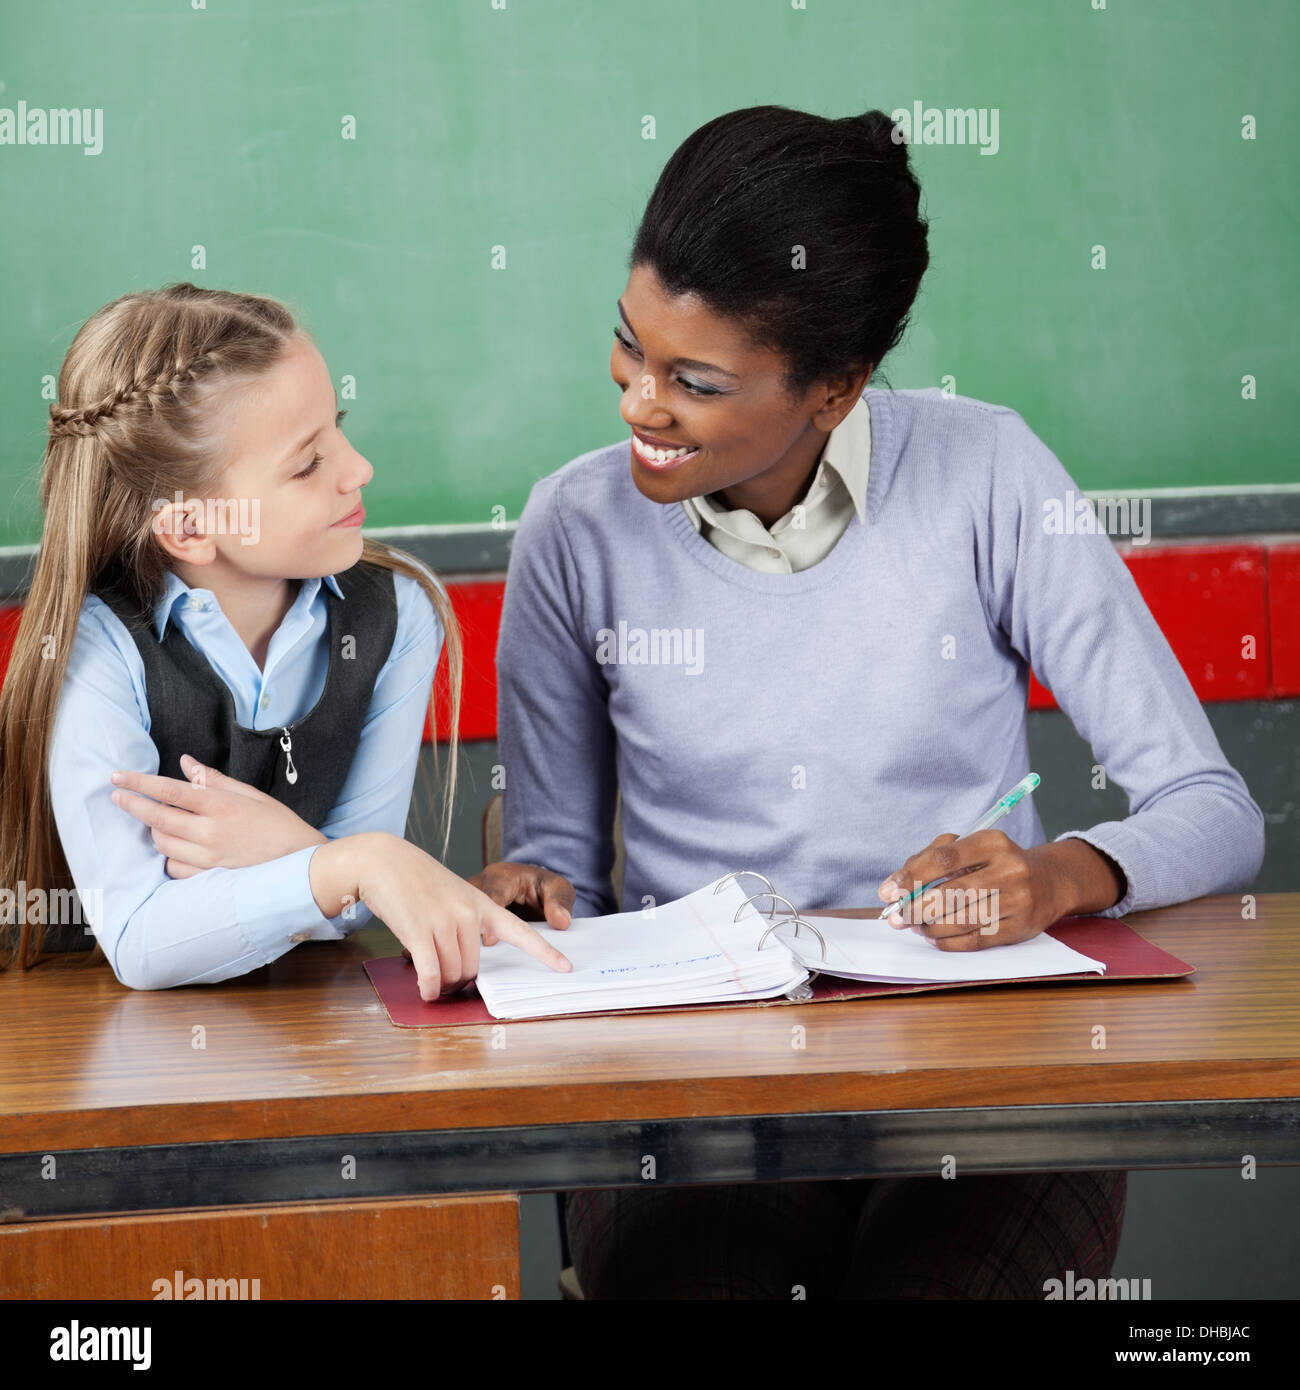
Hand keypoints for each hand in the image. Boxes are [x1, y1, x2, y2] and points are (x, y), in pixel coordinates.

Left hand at [109, 753, 324, 877]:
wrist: (303, 864)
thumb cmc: (280, 825)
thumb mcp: (252, 795)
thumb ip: (215, 780)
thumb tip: (186, 763)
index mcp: (222, 806)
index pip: (171, 791)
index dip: (140, 783)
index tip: (118, 777)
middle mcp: (211, 832)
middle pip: (158, 818)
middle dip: (132, 805)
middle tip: (117, 796)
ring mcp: (209, 858)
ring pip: (162, 844)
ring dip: (154, 831)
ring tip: (157, 822)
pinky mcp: (210, 879)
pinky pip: (175, 869)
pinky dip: (169, 858)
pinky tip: (174, 849)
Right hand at [310, 833, 572, 1000]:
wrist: (383, 859)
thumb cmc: (416, 880)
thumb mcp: (452, 892)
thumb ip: (466, 922)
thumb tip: (464, 961)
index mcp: (482, 902)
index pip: (520, 931)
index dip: (545, 952)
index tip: (566, 968)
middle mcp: (468, 913)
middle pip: (474, 967)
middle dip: (458, 980)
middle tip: (442, 979)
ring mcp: (444, 921)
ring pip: (453, 973)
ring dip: (441, 985)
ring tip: (429, 979)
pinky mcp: (418, 930)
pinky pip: (431, 972)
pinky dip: (429, 987)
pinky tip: (426, 991)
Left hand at [877, 830, 1084, 950]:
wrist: (1049, 882)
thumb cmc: (996, 864)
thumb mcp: (970, 848)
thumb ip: (931, 858)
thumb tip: (897, 887)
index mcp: (992, 842)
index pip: (944, 858)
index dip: (911, 876)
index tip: (887, 892)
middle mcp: (1009, 868)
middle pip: (950, 893)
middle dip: (916, 908)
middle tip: (897, 917)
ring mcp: (1019, 899)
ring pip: (961, 920)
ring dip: (930, 927)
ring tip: (916, 926)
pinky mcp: (1021, 927)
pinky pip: (976, 940)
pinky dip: (948, 942)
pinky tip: (935, 937)